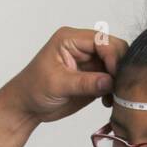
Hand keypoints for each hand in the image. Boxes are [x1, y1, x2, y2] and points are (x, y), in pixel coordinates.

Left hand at [1, 27, 128, 124]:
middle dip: (119, 67)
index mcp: (71, 39)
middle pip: (114, 49)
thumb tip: (110, 81)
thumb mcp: (58, 85)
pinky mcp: (94, 77)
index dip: (113, 56)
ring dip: (119, 80)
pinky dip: (115, 90)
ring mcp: (90, 62)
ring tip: (114, 97)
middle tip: (118, 88)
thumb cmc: (33, 90)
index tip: (116, 76)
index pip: (102, 40)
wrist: (27, 107)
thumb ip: (85, 82)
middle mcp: (83, 47)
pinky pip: (113, 80)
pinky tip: (108, 101)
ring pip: (117, 65)